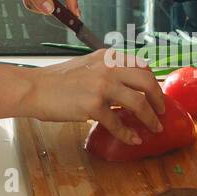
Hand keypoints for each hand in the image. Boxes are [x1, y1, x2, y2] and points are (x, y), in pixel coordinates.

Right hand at [24, 51, 165, 143]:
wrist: (35, 88)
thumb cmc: (56, 80)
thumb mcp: (86, 66)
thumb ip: (106, 71)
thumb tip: (126, 88)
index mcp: (107, 56)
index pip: (142, 66)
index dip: (153, 82)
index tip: (157, 95)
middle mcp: (108, 67)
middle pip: (147, 82)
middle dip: (159, 100)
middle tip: (161, 112)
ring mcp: (102, 86)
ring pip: (139, 103)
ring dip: (150, 119)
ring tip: (154, 128)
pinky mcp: (93, 105)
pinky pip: (118, 122)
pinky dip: (128, 134)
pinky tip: (132, 139)